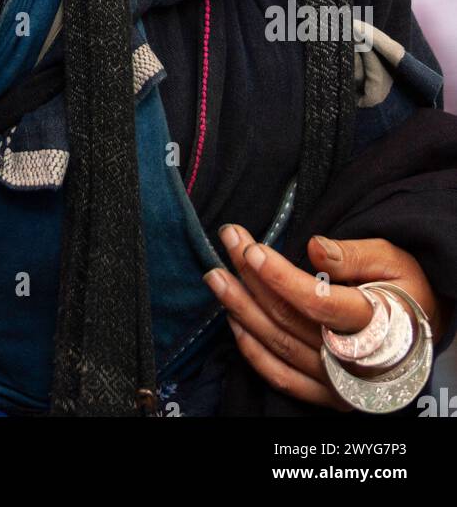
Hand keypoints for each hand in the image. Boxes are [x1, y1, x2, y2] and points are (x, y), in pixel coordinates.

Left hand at [203, 224, 446, 409]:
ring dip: (241, 309)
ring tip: (216, 275)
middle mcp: (353, 360)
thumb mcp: (391, 261)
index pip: (319, 303)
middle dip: (251, 278)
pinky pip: (281, 377)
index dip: (281, 277)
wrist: (418, 337)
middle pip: (289, 318)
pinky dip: (252, 351)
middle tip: (229, 241)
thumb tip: (313, 247)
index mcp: (376, 324)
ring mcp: (337, 382)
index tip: (251, 248)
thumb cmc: (406, 291)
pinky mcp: (325, 395)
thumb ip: (353, 255)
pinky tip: (233, 320)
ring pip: (279, 345)